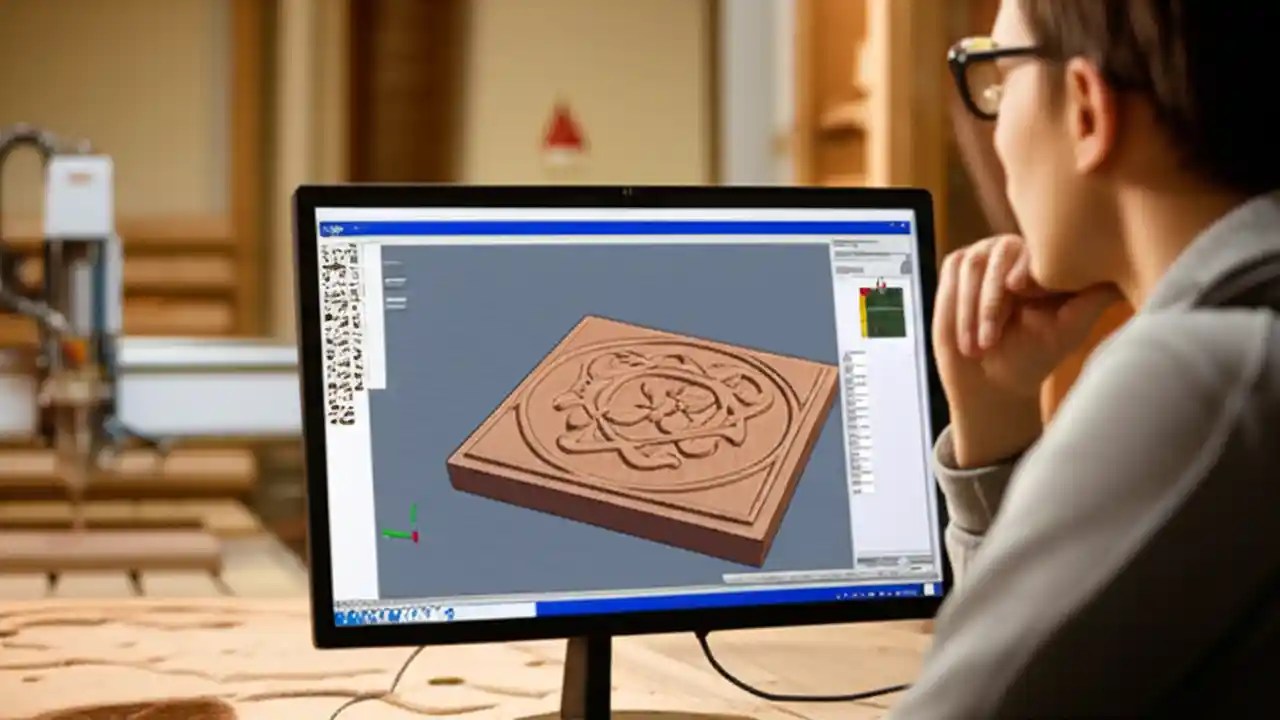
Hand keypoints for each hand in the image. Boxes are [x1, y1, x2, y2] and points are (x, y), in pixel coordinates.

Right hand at [933, 235, 1121, 466]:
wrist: (992, 380)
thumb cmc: (1035, 355)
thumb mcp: (1071, 328)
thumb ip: (1095, 298)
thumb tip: (1124, 273)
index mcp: (1047, 260)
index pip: (1038, 249)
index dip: (1028, 272)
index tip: (1022, 300)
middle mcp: (1016, 250)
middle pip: (1001, 251)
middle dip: (993, 300)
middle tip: (991, 340)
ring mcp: (985, 255)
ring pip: (974, 264)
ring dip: (973, 310)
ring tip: (980, 346)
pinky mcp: (957, 266)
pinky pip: (953, 271)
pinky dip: (957, 305)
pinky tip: (968, 336)